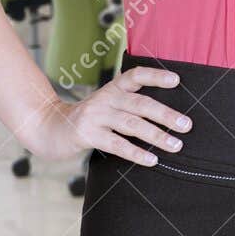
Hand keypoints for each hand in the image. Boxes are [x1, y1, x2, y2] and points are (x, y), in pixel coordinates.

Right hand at [22, 65, 188, 163]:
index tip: (177, 80)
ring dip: (156, 135)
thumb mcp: (107, 105)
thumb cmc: (88, 119)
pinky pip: (116, 144)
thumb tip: (168, 116)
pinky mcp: (86, 134)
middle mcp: (105, 98)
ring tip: (176, 145)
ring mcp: (95, 116)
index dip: (156, 76)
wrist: (47, 129)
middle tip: (187, 125)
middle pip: (140, 103)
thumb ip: (129, 105)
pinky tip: (152, 159)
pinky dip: (136, 152)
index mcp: (113, 88)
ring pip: (131, 124)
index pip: (136, 76)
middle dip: (165, 115)